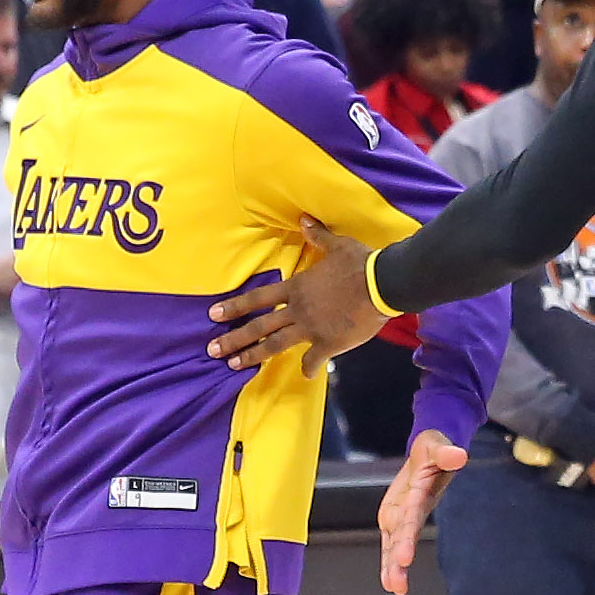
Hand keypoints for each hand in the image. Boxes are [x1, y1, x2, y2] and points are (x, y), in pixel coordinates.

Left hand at [206, 218, 388, 372]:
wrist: (382, 284)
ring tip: (233, 365)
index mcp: (296, 288)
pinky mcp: (329, 344)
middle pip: (259, 326)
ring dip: (253, 356)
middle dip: (233, 339)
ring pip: (275, 345)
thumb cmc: (360, 262)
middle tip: (212, 350)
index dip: (234, 307)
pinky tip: (305, 374)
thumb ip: (318, 236)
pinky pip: (313, 360)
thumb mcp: (338, 244)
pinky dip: (308, 368)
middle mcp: (297, 310)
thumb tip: (304, 219)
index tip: (214, 314)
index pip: (257, 298)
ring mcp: (311, 329)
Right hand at [379, 431, 470, 593]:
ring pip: (392, 544)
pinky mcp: (401, 522)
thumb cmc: (432, 447)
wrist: (425, 448)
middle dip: (396, 558)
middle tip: (397, 580)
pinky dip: (392, 564)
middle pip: (397, 535)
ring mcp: (398, 515)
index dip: (405, 536)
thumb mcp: (438, 444)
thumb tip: (459, 456)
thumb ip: (446, 452)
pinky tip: (393, 584)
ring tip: (395, 587)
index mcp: (408, 490)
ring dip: (392, 567)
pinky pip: (394, 545)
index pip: (408, 515)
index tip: (404, 557)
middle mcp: (399, 506)